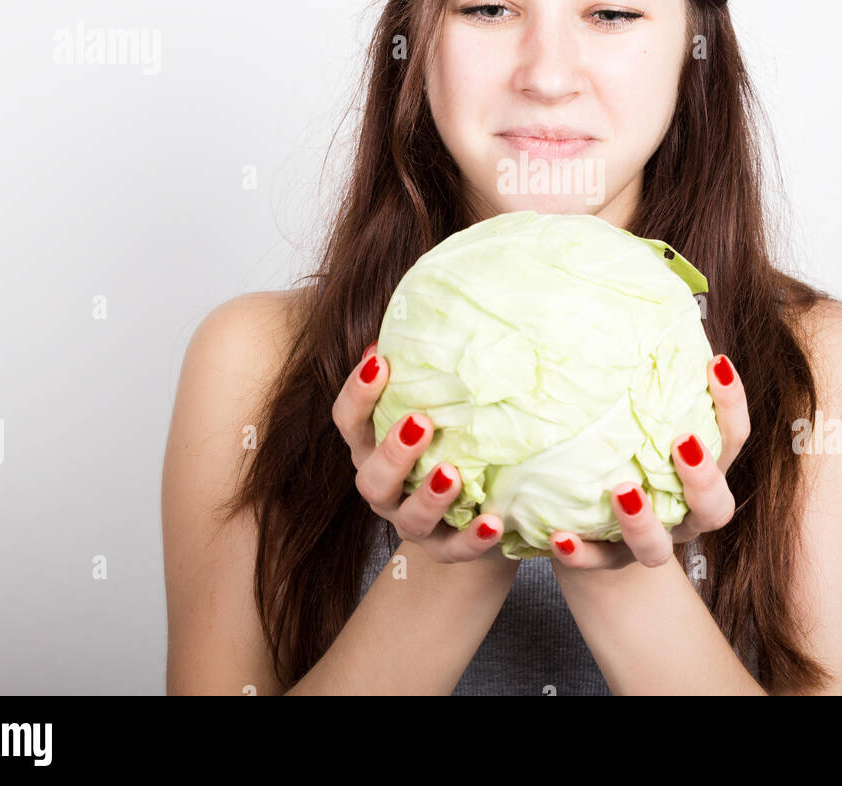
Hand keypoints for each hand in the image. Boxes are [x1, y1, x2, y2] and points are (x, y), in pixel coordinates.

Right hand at [332, 342, 509, 562]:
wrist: (486, 498)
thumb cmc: (456, 433)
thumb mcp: (443, 399)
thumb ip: (435, 363)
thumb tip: (445, 292)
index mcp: (372, 446)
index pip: (349, 421)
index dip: (358, 393)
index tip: (380, 359)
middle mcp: (383, 487)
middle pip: (371, 476)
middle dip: (392, 451)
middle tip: (420, 421)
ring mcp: (412, 522)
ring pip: (407, 519)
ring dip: (427, 498)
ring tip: (452, 474)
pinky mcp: (447, 549)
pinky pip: (455, 551)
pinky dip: (472, 539)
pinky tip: (493, 520)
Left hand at [549, 354, 748, 569]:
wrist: (594, 525)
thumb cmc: (626, 453)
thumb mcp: (641, 418)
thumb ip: (649, 382)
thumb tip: (642, 301)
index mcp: (704, 472)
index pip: (731, 439)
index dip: (731, 405)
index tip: (715, 364)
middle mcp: (686, 513)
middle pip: (715, 507)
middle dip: (701, 477)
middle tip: (681, 441)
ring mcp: (651, 542)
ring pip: (659, 549)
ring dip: (643, 521)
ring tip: (619, 489)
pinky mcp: (608, 563)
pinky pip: (597, 565)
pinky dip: (581, 554)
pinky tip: (559, 536)